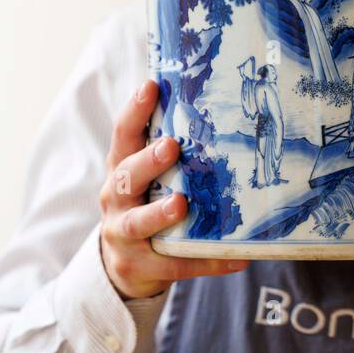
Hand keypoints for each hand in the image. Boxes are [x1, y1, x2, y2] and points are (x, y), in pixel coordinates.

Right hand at [99, 80, 247, 299]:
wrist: (125, 265)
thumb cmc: (145, 204)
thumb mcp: (148, 177)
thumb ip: (166, 150)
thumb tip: (214, 106)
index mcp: (121, 169)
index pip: (123, 136)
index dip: (134, 111)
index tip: (152, 86)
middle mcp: (115, 199)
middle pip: (124, 177)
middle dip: (146, 162)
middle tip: (170, 146)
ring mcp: (123, 235)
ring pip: (137, 223)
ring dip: (159, 213)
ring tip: (180, 204)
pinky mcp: (139, 266)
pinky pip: (174, 264)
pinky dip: (206, 261)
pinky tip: (238, 258)